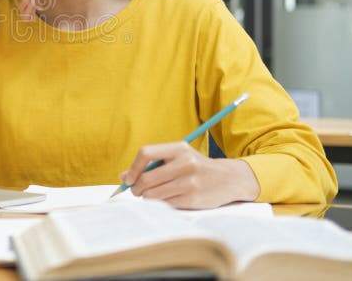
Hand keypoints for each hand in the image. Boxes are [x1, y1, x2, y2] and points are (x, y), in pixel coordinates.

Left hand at [119, 142, 259, 208]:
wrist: (229, 179)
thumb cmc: (196, 167)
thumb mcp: (177, 158)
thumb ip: (151, 165)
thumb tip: (123, 177)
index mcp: (179, 148)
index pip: (146, 153)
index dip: (133, 168)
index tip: (129, 179)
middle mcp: (185, 162)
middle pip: (147, 178)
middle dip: (137, 188)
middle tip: (136, 191)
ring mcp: (190, 181)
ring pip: (154, 194)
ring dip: (146, 197)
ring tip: (149, 195)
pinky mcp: (193, 198)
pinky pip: (166, 203)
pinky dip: (160, 203)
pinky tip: (165, 199)